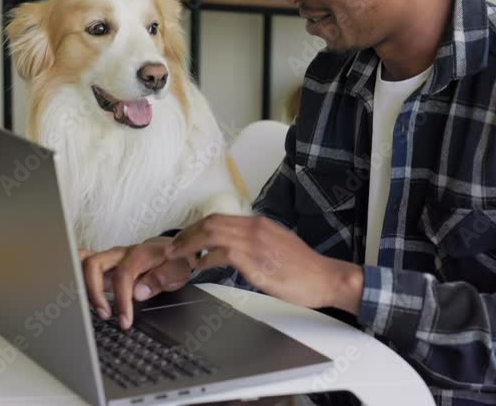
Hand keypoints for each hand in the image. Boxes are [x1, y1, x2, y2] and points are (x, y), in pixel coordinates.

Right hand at [81, 237, 196, 328]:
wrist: (176, 249)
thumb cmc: (176, 261)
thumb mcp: (180, 269)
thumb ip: (161, 278)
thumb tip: (138, 293)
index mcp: (140, 254)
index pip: (123, 276)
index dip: (121, 300)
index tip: (125, 321)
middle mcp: (121, 253)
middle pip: (94, 264)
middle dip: (94, 292)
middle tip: (104, 315)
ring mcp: (111, 256)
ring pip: (84, 262)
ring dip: (81, 285)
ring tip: (87, 307)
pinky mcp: (105, 262)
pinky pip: (83, 262)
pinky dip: (75, 275)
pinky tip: (75, 293)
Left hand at [165, 214, 362, 313]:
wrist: (325, 278)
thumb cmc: (304, 269)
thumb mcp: (277, 247)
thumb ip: (255, 243)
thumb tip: (234, 250)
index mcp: (259, 224)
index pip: (219, 218)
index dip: (196, 227)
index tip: (183, 239)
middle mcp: (255, 228)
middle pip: (210, 222)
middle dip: (186, 234)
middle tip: (170, 248)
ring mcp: (254, 242)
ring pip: (211, 233)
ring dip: (188, 245)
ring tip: (174, 256)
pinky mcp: (255, 261)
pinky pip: (221, 254)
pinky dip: (205, 259)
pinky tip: (198, 267)